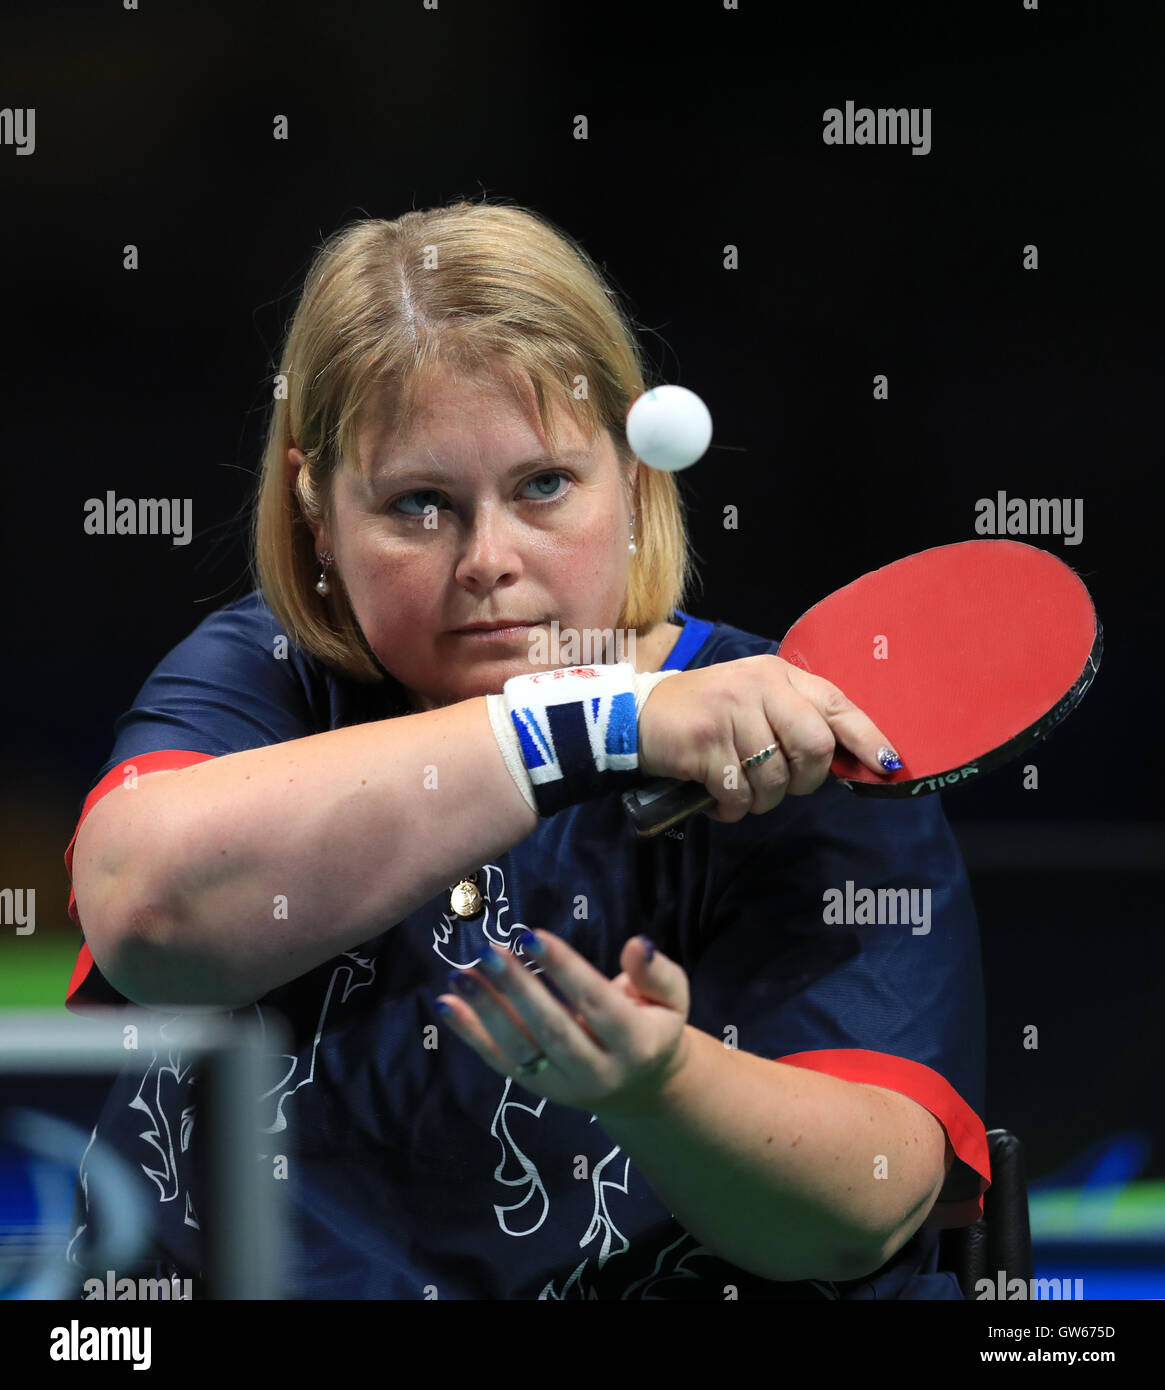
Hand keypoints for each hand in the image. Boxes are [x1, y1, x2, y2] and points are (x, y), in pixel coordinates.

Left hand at [434, 931, 690, 1113]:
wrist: (644, 1088)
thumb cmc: (654, 1026)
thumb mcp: (672, 998)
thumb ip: (657, 973)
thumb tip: (638, 944)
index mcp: (636, 1044)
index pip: (595, 1002)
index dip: (563, 968)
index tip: (531, 935)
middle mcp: (599, 1071)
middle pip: (553, 1029)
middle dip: (517, 988)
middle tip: (488, 950)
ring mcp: (563, 1086)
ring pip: (521, 1049)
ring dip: (487, 1011)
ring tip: (460, 974)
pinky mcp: (536, 1088)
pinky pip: (499, 1062)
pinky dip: (469, 1035)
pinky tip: (444, 1005)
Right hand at [638, 652, 897, 823]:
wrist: (636, 715)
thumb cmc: (706, 714)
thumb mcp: (753, 700)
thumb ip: (796, 720)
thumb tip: (848, 762)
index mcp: (779, 675)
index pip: (837, 705)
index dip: (867, 738)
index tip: (888, 765)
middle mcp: (759, 687)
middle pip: (815, 747)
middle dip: (805, 781)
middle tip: (782, 785)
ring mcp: (731, 713)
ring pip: (776, 779)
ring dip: (761, 800)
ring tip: (739, 788)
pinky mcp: (706, 743)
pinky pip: (739, 794)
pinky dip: (731, 809)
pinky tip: (716, 798)